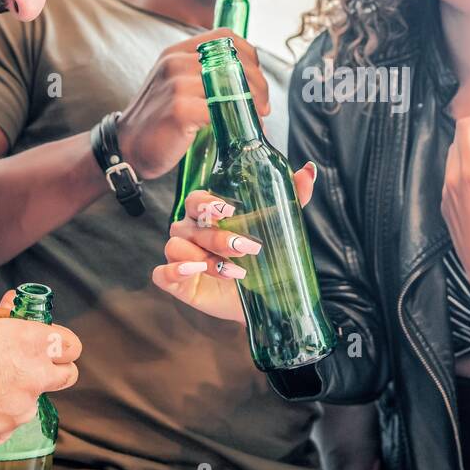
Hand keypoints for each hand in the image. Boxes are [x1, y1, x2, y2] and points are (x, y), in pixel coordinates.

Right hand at [0, 290, 81, 453]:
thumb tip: (12, 304)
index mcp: (29, 342)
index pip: (71, 344)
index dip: (61, 343)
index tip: (49, 343)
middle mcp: (33, 376)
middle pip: (68, 375)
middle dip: (55, 369)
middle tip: (30, 364)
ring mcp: (22, 408)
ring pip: (37, 399)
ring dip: (24, 393)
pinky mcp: (6, 432)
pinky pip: (13, 421)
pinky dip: (2, 414)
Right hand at [116, 27, 270, 179]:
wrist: (126, 147)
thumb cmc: (158, 120)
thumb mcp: (176, 85)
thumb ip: (203, 76)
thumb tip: (248, 82)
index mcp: (177, 51)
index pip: (225, 37)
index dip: (249, 55)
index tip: (257, 79)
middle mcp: (175, 62)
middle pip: (233, 61)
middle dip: (258, 85)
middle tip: (263, 106)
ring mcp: (176, 84)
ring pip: (231, 86)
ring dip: (250, 104)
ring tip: (255, 118)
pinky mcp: (179, 109)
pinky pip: (220, 109)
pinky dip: (235, 121)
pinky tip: (239, 130)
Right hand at [152, 163, 318, 321]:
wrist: (266, 298)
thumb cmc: (266, 258)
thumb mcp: (280, 228)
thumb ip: (292, 198)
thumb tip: (308, 170)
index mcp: (209, 215)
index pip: (197, 200)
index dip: (209, 203)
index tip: (230, 211)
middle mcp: (191, 232)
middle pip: (189, 225)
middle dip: (217, 237)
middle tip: (247, 248)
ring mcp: (182, 257)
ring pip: (176, 247)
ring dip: (204, 258)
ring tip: (233, 271)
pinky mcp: (178, 282)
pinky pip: (161, 273)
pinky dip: (173, 270)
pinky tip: (195, 271)